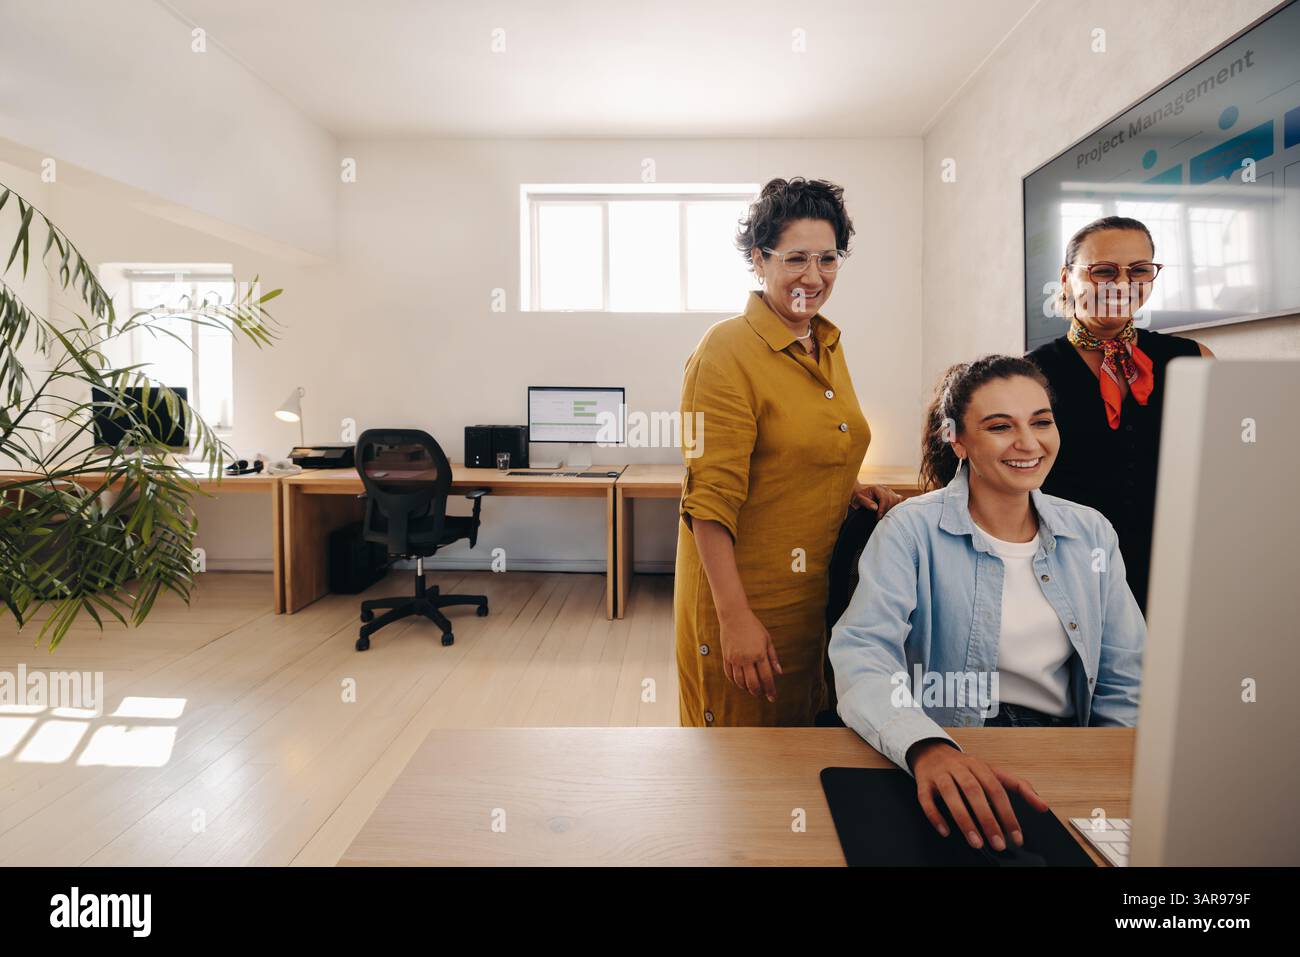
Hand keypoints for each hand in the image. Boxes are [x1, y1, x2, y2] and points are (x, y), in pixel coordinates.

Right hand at [717, 608, 782, 700]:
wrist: (734, 616)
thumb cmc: (753, 627)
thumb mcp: (767, 640)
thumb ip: (773, 657)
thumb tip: (779, 673)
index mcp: (759, 654)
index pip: (766, 678)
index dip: (770, 690)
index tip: (773, 697)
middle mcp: (746, 658)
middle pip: (753, 684)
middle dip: (759, 692)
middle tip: (762, 695)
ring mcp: (734, 659)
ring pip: (740, 682)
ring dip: (747, 689)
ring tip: (752, 690)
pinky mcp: (726, 657)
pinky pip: (729, 675)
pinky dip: (735, 682)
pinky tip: (740, 683)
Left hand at [851, 482, 901, 516]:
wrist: (860, 495)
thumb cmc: (858, 498)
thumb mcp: (858, 500)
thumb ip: (866, 503)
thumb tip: (875, 508)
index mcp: (876, 488)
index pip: (884, 498)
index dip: (882, 509)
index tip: (878, 517)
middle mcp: (885, 488)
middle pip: (892, 499)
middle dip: (887, 510)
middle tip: (881, 518)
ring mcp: (890, 491)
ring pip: (897, 500)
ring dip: (892, 509)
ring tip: (885, 516)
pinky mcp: (893, 495)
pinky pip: (899, 500)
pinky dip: (896, 506)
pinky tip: (891, 513)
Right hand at [906, 739, 1049, 850]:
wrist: (931, 751)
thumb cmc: (965, 767)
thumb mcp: (993, 772)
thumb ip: (1019, 787)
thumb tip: (1042, 805)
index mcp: (980, 766)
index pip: (997, 790)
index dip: (1007, 814)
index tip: (1015, 836)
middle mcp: (960, 768)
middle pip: (975, 792)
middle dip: (987, 819)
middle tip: (997, 843)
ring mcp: (941, 774)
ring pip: (951, 795)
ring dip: (964, 820)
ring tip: (976, 842)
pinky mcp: (924, 782)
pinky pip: (926, 799)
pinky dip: (935, 816)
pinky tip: (945, 831)